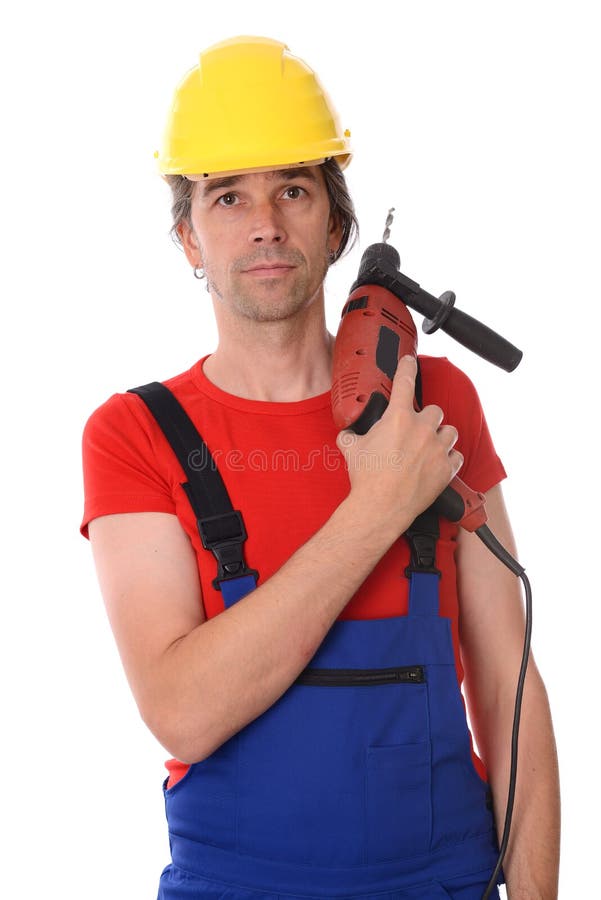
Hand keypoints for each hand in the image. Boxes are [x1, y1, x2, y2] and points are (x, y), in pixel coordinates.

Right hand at [335, 355, 462, 532]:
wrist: (382, 506)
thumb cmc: (368, 479)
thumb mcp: (351, 449)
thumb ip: (352, 434)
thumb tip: (348, 433)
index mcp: (398, 418)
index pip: (405, 382)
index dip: (406, 367)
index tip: (409, 361)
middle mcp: (422, 429)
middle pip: (434, 410)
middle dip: (426, 417)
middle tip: (415, 430)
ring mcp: (437, 448)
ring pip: (450, 430)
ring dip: (441, 435)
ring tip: (430, 445)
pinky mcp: (447, 468)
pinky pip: (457, 455)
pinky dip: (450, 458)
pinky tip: (439, 463)